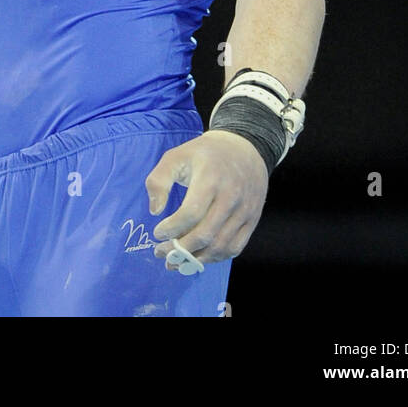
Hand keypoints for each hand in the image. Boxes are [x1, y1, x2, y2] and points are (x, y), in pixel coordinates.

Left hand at [145, 129, 268, 268]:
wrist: (244, 147)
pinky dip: (215, 257)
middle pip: (205, 234)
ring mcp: (244, 210)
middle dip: (180, 249)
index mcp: (211, 177)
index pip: (191, 213)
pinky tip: (199, 256)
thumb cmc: (205, 153)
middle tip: (162, 252)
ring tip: (176, 261)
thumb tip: (155, 211)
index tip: (157, 232)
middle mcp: (231, 196)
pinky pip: (234, 247)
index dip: (172, 228)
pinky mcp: (252, 220)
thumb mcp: (176, 155)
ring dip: (195, 259)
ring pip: (220, 246)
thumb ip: (159, 180)